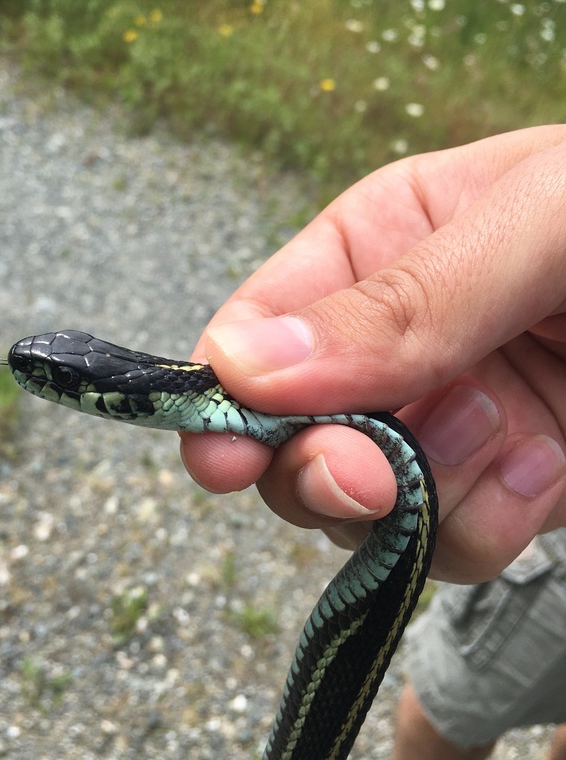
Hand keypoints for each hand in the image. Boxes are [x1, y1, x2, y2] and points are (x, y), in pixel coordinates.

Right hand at [181, 126, 565, 582]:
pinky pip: (448, 540)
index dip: (226, 397)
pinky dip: (489, 525)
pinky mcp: (509, 486)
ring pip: (366, 505)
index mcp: (382, 244)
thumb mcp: (546, 219)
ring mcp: (451, 419)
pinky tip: (553, 470)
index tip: (226, 457)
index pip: (259, 329)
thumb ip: (406, 296)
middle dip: (325, 467)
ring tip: (518, 442)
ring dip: (427, 498)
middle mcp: (399, 340)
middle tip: (374, 476)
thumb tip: (242, 366)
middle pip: (292, 434)